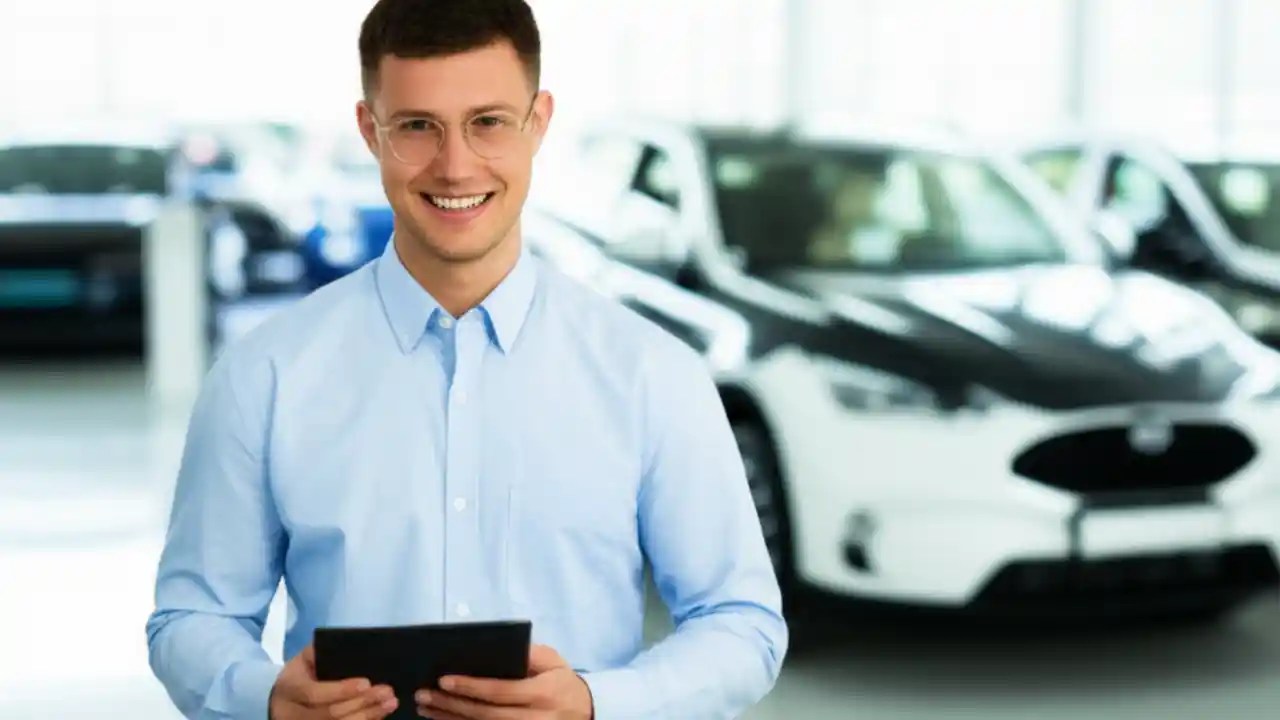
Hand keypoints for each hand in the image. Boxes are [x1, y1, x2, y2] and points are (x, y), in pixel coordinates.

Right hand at [269, 643, 399, 719]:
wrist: (283, 700)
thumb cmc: (301, 674)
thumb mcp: (304, 659)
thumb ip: (321, 653)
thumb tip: (349, 647)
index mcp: (290, 688)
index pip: (315, 694)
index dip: (341, 690)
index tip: (366, 683)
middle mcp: (293, 713)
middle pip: (330, 714)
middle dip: (362, 703)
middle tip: (386, 692)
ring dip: (368, 716)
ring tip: (389, 703)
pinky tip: (379, 715)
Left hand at [415, 644, 592, 719]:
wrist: (587, 713)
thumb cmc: (563, 682)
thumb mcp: (554, 661)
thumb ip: (530, 654)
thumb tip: (494, 649)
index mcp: (543, 692)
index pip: (501, 691)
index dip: (471, 687)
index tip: (444, 680)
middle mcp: (535, 718)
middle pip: (485, 714)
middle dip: (452, 704)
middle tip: (424, 694)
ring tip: (426, 708)